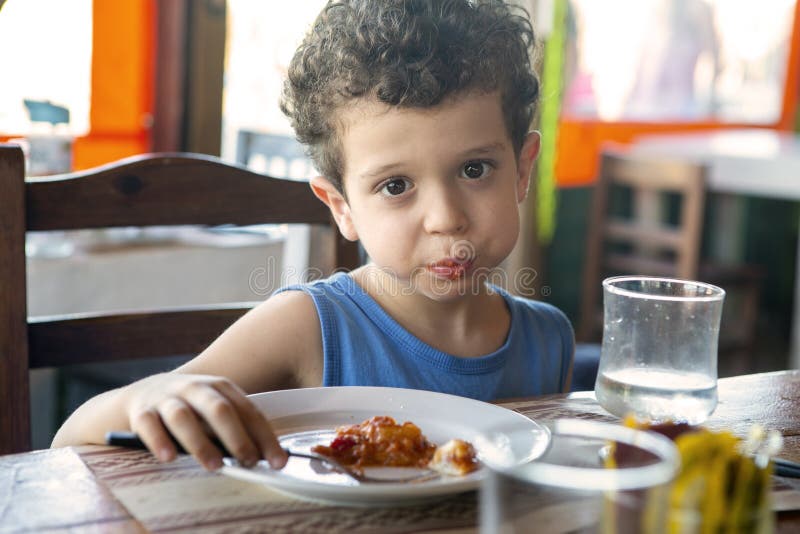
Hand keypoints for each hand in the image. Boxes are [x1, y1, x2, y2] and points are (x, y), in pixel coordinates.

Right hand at [123, 373, 287, 470]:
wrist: (141, 394)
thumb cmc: (189, 407)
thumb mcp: (214, 409)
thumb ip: (236, 428)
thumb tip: (265, 458)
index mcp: (219, 387)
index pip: (248, 411)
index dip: (265, 437)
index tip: (278, 461)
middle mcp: (194, 388)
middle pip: (219, 410)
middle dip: (237, 437)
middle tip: (249, 462)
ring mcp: (166, 398)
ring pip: (184, 417)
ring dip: (201, 443)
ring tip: (215, 465)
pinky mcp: (140, 412)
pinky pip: (149, 425)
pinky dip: (159, 441)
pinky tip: (169, 458)